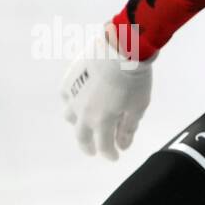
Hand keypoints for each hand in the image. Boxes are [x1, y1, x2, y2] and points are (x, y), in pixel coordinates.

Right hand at [61, 26, 152, 160]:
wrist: (121, 48)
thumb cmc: (135, 79)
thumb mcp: (138, 107)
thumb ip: (128, 128)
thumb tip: (123, 146)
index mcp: (102, 121)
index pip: (104, 146)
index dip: (109, 154)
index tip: (115, 157)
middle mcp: (83, 112)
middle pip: (81, 136)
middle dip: (88, 146)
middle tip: (93, 151)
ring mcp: (73, 95)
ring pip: (69, 116)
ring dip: (78, 124)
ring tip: (86, 125)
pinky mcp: (69, 79)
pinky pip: (66, 96)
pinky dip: (72, 102)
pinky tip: (79, 101)